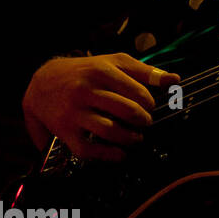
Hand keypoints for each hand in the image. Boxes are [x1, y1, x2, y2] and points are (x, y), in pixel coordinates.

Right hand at [22, 53, 180, 161]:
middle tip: (145, 122)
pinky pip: (88, 149)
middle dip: (144, 121)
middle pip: (127, 111)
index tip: (149, 107)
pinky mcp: (64, 131)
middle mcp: (86, 91)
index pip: (138, 93)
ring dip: (130, 138)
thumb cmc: (87, 71)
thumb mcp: (115, 62)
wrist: (43, 82)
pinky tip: (121, 153)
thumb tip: (175, 79)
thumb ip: (145, 71)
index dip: (150, 103)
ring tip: (136, 137)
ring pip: (110, 131)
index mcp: (102, 72)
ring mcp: (74, 112)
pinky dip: (109, 155)